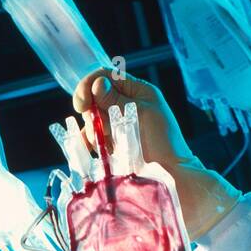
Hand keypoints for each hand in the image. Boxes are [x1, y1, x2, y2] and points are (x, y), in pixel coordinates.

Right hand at [73, 69, 240, 237]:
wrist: (169, 174)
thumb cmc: (164, 142)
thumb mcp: (143, 114)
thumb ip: (117, 100)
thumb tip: (97, 84)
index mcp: (137, 91)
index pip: (106, 76)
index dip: (89, 85)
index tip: (81, 103)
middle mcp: (126, 104)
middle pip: (95, 96)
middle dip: (91, 110)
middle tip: (95, 126)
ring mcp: (118, 123)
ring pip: (92, 117)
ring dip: (91, 127)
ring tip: (102, 142)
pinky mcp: (113, 142)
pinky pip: (93, 136)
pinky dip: (89, 141)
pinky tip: (94, 148)